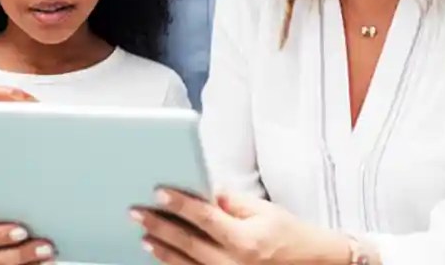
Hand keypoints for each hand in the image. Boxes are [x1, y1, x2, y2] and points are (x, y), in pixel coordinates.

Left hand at [132, 188, 351, 264]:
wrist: (308, 263)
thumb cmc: (286, 234)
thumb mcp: (264, 210)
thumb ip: (231, 201)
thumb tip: (204, 188)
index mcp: (246, 241)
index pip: (205, 218)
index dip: (180, 204)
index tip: (159, 193)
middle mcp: (235, 264)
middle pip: (188, 243)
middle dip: (159, 226)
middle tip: (136, 212)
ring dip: (162, 249)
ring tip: (144, 235)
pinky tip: (161, 256)